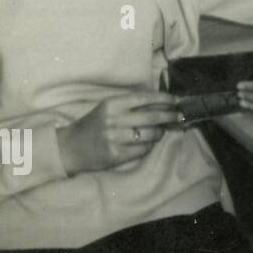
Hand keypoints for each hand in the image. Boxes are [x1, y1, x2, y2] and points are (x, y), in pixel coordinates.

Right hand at [55, 91, 182, 175]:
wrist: (71, 147)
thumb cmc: (94, 124)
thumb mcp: (109, 108)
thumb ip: (132, 104)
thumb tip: (164, 103)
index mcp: (112, 104)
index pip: (145, 98)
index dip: (165, 99)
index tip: (178, 100)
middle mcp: (114, 120)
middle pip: (153, 117)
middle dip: (171, 116)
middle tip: (181, 116)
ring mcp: (115, 138)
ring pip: (150, 134)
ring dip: (161, 132)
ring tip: (162, 130)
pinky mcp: (116, 155)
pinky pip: (143, 149)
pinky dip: (150, 145)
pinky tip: (148, 142)